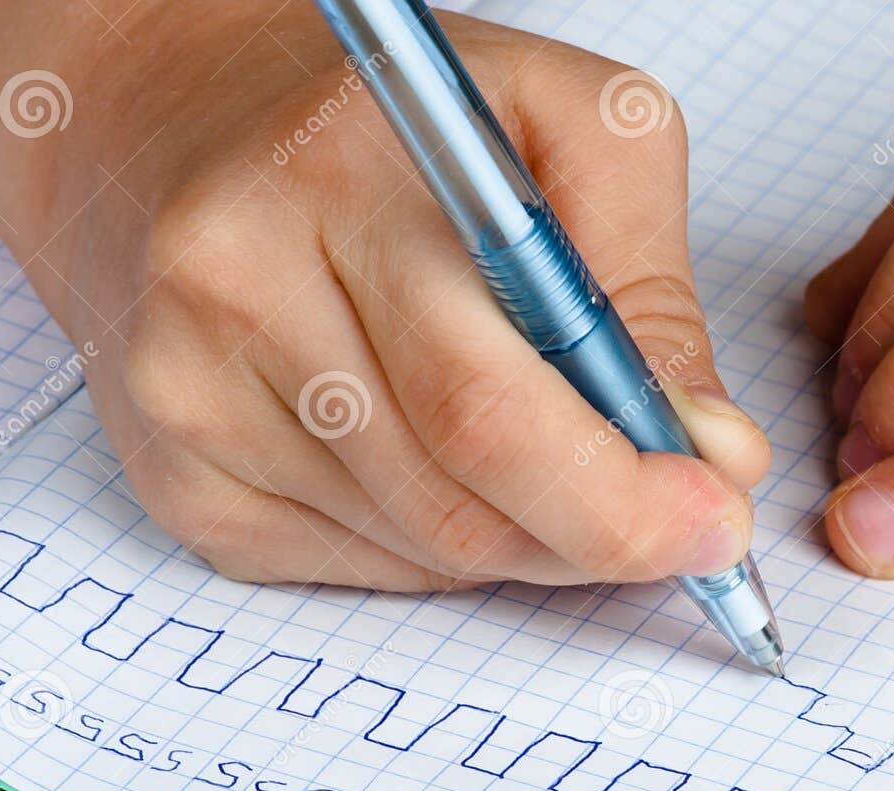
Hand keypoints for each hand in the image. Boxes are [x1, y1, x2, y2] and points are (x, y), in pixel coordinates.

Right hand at [0, 2, 767, 589]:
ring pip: (427, 550)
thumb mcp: (571, 127)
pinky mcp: (184, 481)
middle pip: (459, 504)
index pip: (487, 407)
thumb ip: (649, 283)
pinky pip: (369, 567)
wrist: (176, 120)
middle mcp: (234, 300)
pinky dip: (451, 541)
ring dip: (533, 534)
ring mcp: (192, 405)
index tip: (716, 522)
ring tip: (560, 454)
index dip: (618, 495)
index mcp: (334, 190)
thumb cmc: (392, 122)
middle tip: (680, 525)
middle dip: (600, 534)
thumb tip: (708, 450)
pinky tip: (453, 458)